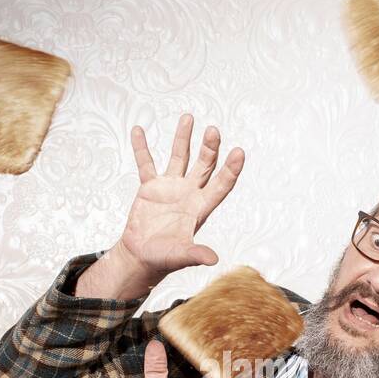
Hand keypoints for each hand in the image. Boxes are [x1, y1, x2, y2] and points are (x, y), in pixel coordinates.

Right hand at [112, 114, 244, 280]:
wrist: (141, 256)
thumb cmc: (163, 259)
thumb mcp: (180, 257)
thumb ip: (195, 255)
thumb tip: (213, 260)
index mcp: (200, 208)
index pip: (221, 185)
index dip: (231, 169)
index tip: (239, 152)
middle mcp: (189, 193)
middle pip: (204, 165)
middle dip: (210, 148)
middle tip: (214, 130)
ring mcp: (170, 188)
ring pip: (179, 157)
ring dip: (183, 138)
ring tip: (189, 117)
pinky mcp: (150, 187)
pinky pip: (146, 163)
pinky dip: (141, 148)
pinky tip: (139, 130)